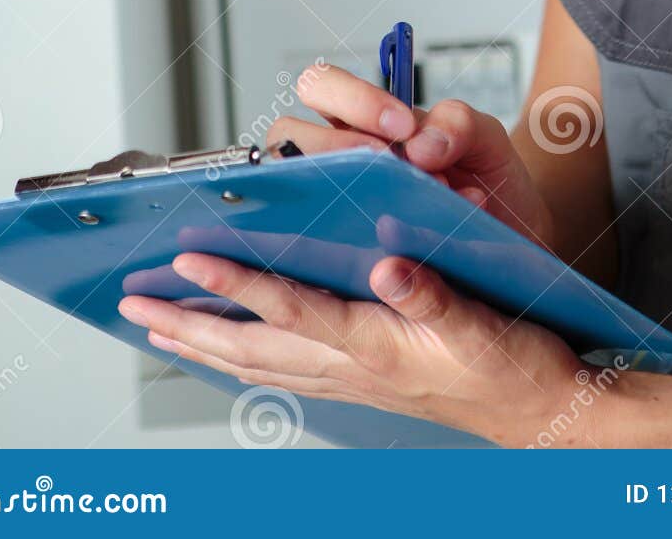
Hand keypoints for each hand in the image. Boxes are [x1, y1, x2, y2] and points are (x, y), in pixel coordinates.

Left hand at [117, 249, 597, 447]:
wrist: (538, 412)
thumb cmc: (513, 364)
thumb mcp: (484, 324)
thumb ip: (434, 296)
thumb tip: (390, 265)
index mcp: (375, 344)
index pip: (290, 309)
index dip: (237, 284)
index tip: (190, 259)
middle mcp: (351, 366)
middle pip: (250, 348)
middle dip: (187, 326)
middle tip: (134, 304)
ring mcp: (349, 380)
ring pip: (255, 366)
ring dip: (200, 346)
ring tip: (155, 325)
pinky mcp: (358, 381)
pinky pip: (279, 372)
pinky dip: (238, 358)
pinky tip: (223, 348)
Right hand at [268, 63, 555, 249]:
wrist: (508, 236)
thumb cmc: (484, 179)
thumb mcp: (486, 142)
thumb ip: (460, 124)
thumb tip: (418, 146)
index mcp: (361, 120)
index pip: (321, 86)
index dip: (352, 99)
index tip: (402, 128)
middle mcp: (334, 158)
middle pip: (286, 133)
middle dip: (336, 146)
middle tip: (387, 166)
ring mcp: (328, 205)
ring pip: (289, 189)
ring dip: (338, 192)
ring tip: (396, 211)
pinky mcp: (336, 255)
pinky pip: (311, 250)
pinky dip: (342, 246)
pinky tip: (391, 253)